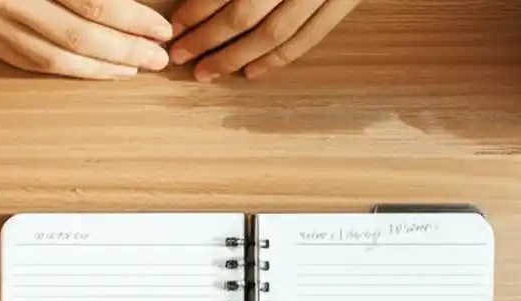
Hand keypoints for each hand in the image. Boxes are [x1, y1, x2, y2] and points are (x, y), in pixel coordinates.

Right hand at [0, 0, 172, 78]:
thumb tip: (125, 1)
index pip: (93, 3)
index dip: (132, 20)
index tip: (160, 29)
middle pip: (77, 35)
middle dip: (124, 51)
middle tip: (157, 58)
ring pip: (52, 57)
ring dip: (98, 69)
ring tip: (132, 70)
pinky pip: (24, 61)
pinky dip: (63, 69)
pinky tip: (91, 70)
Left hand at [168, 0, 360, 81]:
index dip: (197, 9)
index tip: (176, 26)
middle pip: (245, 14)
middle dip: (208, 39)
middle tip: (181, 56)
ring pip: (274, 33)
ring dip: (236, 57)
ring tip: (207, 72)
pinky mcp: (345, 1)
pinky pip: (309, 38)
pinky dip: (279, 60)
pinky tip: (252, 72)